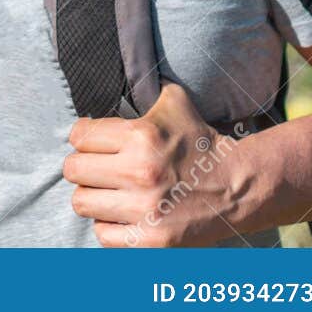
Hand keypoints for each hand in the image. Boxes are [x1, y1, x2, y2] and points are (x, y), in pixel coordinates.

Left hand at [63, 83, 240, 246]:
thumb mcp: (174, 103)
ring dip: (92, 196)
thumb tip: (115, 72)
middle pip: (73, 170)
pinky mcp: (151, 239)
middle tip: (99, 168)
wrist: (238, 186)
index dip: (84, 137)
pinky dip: (107, 225)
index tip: (95, 143)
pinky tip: (120, 215)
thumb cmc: (200, 143)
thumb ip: (143, 87)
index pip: (79, 135)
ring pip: (82, 202)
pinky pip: (102, 234)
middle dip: (83, 166)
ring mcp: (144, 209)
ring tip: (107, 192)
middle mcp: (139, 172)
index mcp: (141, 136)